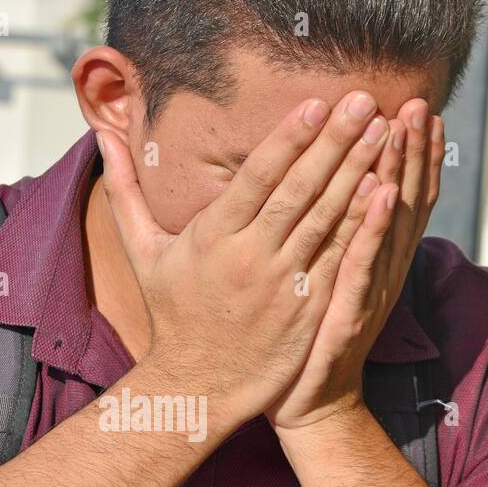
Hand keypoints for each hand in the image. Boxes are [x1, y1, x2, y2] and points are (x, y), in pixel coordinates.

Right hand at [96, 89, 393, 430]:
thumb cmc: (171, 314)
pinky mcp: (308, 308)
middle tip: (364, 100)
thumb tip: (103, 137)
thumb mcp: (141, 252)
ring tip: (382, 131)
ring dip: (358, 172)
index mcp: (212, 237)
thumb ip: (125, 190)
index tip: (316, 102)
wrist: (198, 386)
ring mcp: (283, 284)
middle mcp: (250, 257)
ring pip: (326, 219)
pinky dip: (362, 224)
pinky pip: (340, 258)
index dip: (289, 137)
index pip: (257, 177)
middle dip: (334, 142)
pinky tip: (384, 191)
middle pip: (299, 190)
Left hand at [266, 101, 444, 433]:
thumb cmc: (306, 338)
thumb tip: (326, 189)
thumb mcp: (324, 279)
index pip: (399, 195)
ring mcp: (366, 290)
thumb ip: (331, 236)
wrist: (308, 404)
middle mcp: (379, 269)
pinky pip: (363, 264)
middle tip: (415, 103)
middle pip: (402, 199)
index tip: (414, 108)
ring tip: (402, 128)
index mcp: (374, 258)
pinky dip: (373, 228)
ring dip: (397, 174)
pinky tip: (380, 193)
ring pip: (386, 223)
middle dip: (410, 150)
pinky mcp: (346, 312)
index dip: (411, 153)